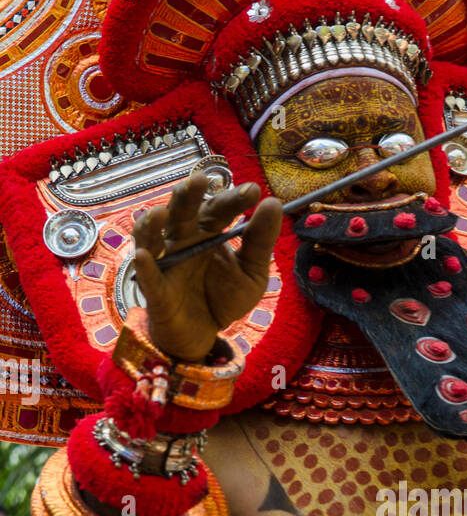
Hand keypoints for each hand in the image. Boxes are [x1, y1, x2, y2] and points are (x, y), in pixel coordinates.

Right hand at [132, 173, 283, 361]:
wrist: (205, 334)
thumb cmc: (224, 297)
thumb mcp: (252, 272)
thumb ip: (260, 242)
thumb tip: (273, 203)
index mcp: (207, 232)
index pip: (218, 209)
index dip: (232, 199)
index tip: (254, 192)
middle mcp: (183, 241)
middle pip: (182, 213)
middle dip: (187, 196)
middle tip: (198, 180)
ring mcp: (166, 263)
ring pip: (153, 237)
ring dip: (153, 224)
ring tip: (160, 212)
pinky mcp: (156, 291)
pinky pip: (148, 277)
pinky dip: (145, 267)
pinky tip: (144, 256)